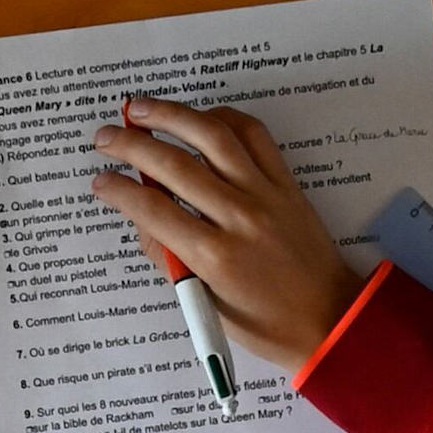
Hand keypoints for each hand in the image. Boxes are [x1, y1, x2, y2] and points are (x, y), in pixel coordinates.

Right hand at [89, 96, 360, 363]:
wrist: (332, 318)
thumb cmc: (267, 324)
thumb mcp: (207, 305)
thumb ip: (169, 260)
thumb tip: (139, 216)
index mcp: (215, 258)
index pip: (152, 210)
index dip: (118, 191)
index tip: (99, 181)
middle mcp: (239, 217)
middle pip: (174, 166)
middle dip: (131, 145)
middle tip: (104, 137)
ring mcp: (265, 194)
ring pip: (213, 137)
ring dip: (172, 115)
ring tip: (139, 108)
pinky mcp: (286, 182)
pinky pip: (253, 135)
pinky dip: (222, 118)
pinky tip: (198, 118)